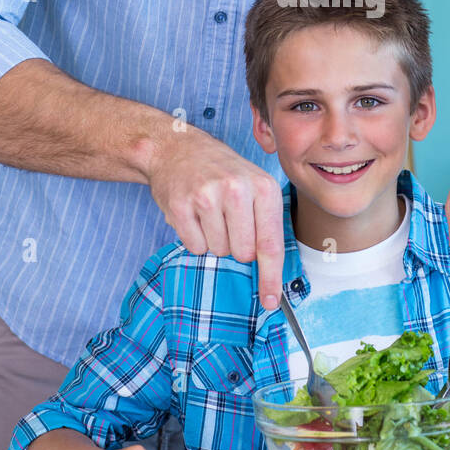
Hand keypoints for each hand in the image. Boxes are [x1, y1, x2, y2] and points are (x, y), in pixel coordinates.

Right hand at [143, 127, 283, 308]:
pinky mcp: (181, 206)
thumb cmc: (221, 171)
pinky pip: (194, 246)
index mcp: (263, 187)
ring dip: (214, 240)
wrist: (177, 148)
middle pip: (243, 253)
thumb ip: (265, 224)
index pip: (270, 244)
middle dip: (236, 246)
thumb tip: (271, 275)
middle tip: (228, 220)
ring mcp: (207, 197)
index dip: (271, 278)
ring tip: (209, 212)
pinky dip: (194, 237)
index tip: (270, 301)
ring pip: (218, 251)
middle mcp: (237, 190)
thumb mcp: (254, 185)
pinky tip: (193, 214)